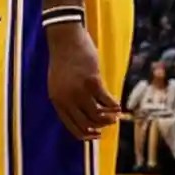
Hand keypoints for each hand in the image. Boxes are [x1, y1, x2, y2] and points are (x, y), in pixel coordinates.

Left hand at [46, 22, 119, 140]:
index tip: (98, 135)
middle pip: (87, 124)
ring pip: (98, 116)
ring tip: (116, 114)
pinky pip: (107, 102)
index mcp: (57, 101)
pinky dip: (114, 106)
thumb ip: (68, 99)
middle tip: (110, 121)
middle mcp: (66, 99)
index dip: (87, 135)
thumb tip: (85, 116)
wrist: (65, 40)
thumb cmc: (64, 60)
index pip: (72, 127)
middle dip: (101, 126)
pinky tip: (118, 104)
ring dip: (109, 117)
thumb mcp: (60, 83)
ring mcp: (78, 91)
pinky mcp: (92, 82)